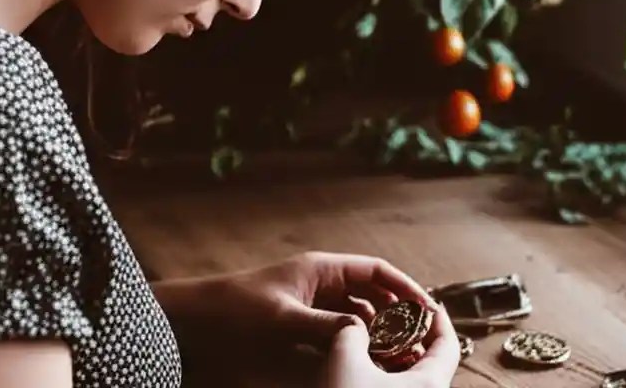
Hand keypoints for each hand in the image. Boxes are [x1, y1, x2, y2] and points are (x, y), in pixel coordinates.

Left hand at [153, 251, 441, 351]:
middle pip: (372, 292)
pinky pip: (341, 327)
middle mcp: (321, 281)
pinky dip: (357, 339)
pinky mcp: (303, 320)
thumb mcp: (282, 318)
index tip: (427, 307)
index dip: (404, 286)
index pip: (376, 270)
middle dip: (397, 312)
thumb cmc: (235, 309)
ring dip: (378, 329)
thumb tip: (363, 333)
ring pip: (359, 312)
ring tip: (398, 351)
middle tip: (418, 336)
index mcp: (321, 268)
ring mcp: (313, 301)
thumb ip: (324, 326)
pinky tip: (366, 357)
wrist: (198, 318)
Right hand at [320, 307, 460, 387]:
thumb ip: (350, 334)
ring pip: (414, 381)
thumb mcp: (344, 362)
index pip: (449, 344)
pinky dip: (387, 379)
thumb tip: (352, 327)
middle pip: (432, 362)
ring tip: (373, 341)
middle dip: (412, 337)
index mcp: (431, 385)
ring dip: (396, 359)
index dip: (438, 319)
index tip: (425, 301)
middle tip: (392, 318)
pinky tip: (363, 371)